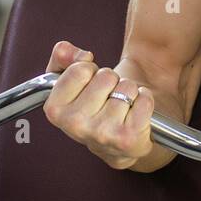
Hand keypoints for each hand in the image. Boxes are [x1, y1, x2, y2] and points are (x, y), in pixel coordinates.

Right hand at [41, 41, 154, 168]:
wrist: (117, 145)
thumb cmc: (92, 107)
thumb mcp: (68, 81)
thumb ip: (63, 57)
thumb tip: (82, 55)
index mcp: (55, 110)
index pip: (81, 69)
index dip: (90, 71)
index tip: (89, 85)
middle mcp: (76, 125)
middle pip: (105, 76)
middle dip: (110, 81)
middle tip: (106, 97)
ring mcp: (102, 133)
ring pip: (126, 86)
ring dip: (128, 91)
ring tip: (120, 107)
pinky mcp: (127, 137)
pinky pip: (144, 98)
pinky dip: (144, 100)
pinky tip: (134, 113)